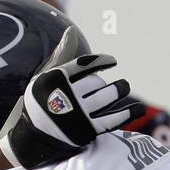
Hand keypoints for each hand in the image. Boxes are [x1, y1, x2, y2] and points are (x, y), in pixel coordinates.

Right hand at [0, 28, 144, 168]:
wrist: (32, 139)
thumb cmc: (39, 102)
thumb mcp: (43, 77)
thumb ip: (61, 55)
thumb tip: (72, 30)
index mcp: (55, 79)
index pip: (86, 64)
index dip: (103, 61)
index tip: (112, 62)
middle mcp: (66, 95)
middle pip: (97, 82)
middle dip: (107, 82)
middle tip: (115, 84)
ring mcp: (78, 113)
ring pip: (108, 96)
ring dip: (120, 90)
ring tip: (123, 88)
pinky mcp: (87, 131)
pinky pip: (114, 118)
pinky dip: (129, 113)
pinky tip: (138, 108)